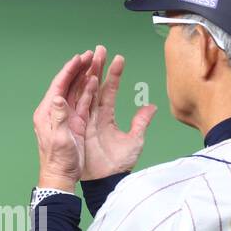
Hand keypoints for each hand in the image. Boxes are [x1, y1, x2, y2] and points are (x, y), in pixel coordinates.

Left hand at [33, 53, 98, 190]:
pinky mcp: (75, 123)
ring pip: (77, 91)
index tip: (80, 58)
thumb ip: (58, 117)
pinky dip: (89, 91)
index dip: (69, 70)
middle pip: (68, 84)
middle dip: (79, 68)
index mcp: (47, 112)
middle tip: (91, 54)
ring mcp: (65, 116)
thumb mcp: (58, 138)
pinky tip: (95, 81)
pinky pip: (83, 103)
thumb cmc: (57, 160)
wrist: (61, 176)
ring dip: (85, 76)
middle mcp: (55, 111)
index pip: (58, 85)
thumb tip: (57, 97)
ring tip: (95, 62)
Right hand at [77, 47, 157, 179]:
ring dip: (89, 74)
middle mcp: (94, 115)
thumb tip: (152, 107)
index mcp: (106, 117)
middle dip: (97, 67)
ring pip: (87, 92)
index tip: (118, 58)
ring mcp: (85, 120)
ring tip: (91, 57)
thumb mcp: (135, 141)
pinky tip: (87, 78)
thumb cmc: (118, 164)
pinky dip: (84, 93)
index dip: (114, 74)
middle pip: (95, 86)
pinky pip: (81, 106)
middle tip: (100, 49)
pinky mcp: (79, 127)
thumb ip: (141, 122)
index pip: (110, 90)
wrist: (107, 181)